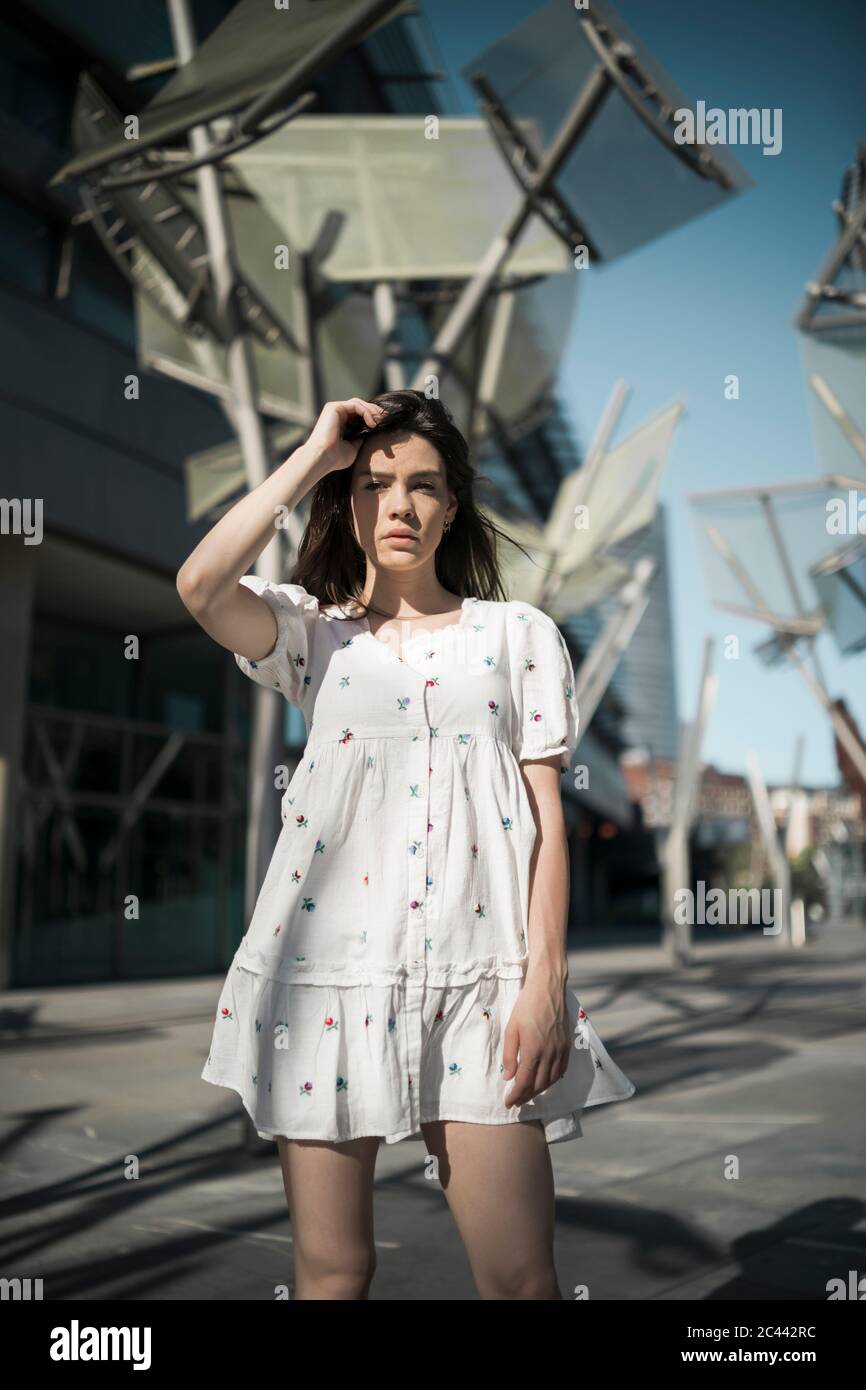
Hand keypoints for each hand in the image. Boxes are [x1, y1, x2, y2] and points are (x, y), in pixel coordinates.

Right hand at [302, 398, 387, 474]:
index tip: (385, 423)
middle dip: (375, 411)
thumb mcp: (353, 447)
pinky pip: (355, 405)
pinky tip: (371, 423)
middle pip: (360, 406)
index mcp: (341, 423)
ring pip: (358, 403)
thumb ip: (360, 438)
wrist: (323, 459)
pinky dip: (366, 412)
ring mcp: (335, 409)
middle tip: (386, 418)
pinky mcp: (334, 407)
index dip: (373, 416)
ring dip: (372, 411)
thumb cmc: (335, 458)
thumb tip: (371, 433)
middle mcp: (337, 415)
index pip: (359, 414)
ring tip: (380, 422)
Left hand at [501, 974, 571, 1107]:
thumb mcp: (511, 1029)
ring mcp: (560, 1051)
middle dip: (526, 1096)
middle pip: (538, 1085)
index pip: (524, 1081)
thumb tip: (508, 1077)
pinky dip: (553, 1081)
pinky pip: (562, 1071)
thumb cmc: (526, 1006)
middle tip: (517, 1102)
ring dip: (539, 1091)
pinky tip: (546, 1082)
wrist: (548, 989)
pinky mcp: (567, 1046)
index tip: (509, 1103)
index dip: (516, 1095)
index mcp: (533, 1050)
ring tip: (529, 1095)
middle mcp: (549, 1054)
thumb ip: (510, 1055)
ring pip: (551, 1080)